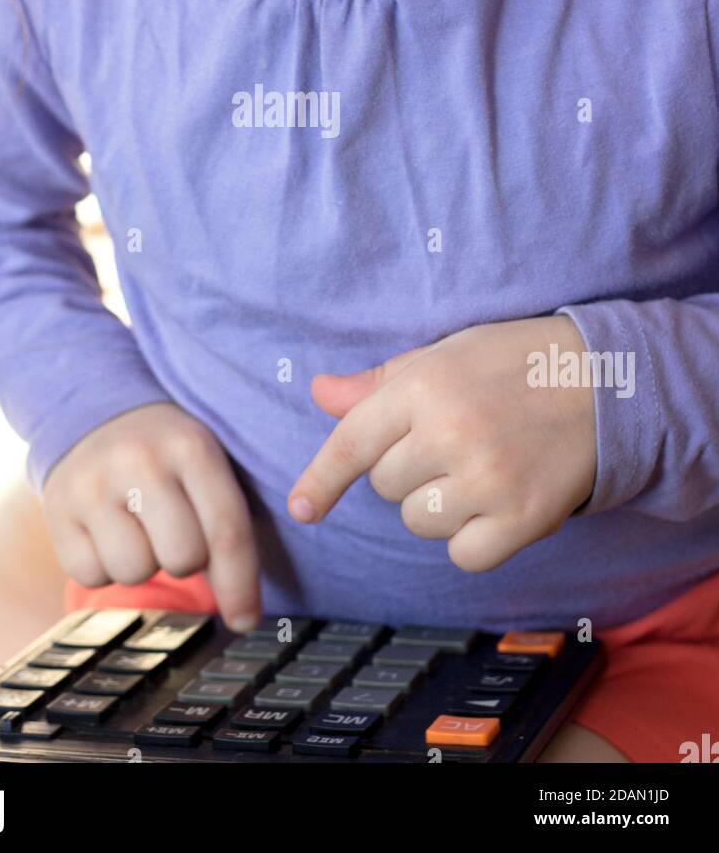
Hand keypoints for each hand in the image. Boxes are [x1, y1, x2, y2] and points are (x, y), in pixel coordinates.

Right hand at [42, 403, 260, 631]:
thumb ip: (227, 524)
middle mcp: (140, 460)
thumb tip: (242, 616)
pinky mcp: (57, 509)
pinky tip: (107, 533)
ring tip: (139, 529)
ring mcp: (93, 484)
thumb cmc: (164, 454)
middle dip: (187, 561)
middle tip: (176, 534)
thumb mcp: (203, 463)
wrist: (93, 414)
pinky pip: (90, 576)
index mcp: (191, 446)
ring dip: (144, 565)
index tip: (245, 621)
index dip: (240, 585)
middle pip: (183, 558)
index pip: (226, 529)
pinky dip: (104, 568)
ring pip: (134, 572)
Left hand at [287, 315, 596, 571]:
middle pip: (385, 486)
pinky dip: (472, 539)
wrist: (607, 383)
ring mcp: (487, 480)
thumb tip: (319, 395)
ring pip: (419, 521)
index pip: (352, 441)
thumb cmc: (514, 364)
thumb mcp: (444, 355)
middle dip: (406, 470)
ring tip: (479, 467)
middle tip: (453, 440)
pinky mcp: (522, 519)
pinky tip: (497, 503)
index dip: (321, 478)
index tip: (302, 508)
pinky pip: (463, 554)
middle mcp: (450, 433)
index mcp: (424, 386)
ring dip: (438, 505)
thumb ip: (379, 383)